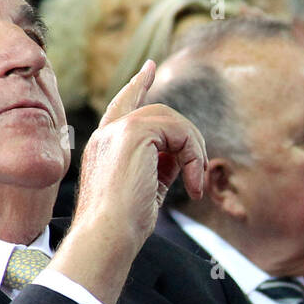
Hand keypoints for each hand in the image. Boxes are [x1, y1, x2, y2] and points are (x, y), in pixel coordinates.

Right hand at [58, 60, 206, 303]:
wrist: (107, 235)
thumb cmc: (123, 227)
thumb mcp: (144, 192)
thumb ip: (159, 168)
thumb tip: (183, 159)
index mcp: (104, 146)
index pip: (123, 105)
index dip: (138, 86)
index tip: (150, 68)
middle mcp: (107, 133)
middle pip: (159, 113)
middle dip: (188, 139)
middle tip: (199, 175)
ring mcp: (118, 130)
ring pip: (171, 120)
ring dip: (193, 152)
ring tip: (196, 184)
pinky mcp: (133, 133)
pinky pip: (179, 130)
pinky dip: (193, 156)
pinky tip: (193, 184)